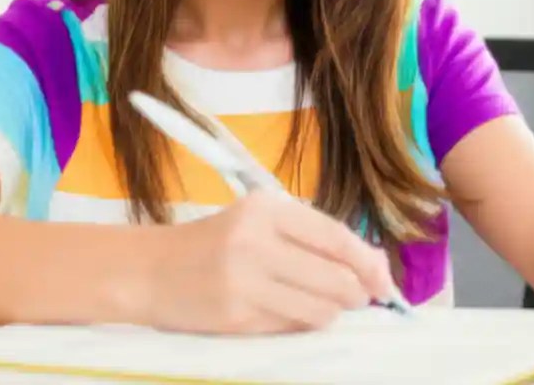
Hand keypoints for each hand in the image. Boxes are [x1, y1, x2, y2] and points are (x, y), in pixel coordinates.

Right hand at [142, 190, 395, 333]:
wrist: (149, 270)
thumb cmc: (214, 243)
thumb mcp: (260, 223)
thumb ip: (314, 239)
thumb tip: (375, 262)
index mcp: (266, 208)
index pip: (336, 237)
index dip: (368, 263)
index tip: (384, 281)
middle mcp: (255, 240)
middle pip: (336, 278)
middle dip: (355, 294)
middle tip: (355, 298)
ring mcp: (244, 281)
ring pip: (320, 309)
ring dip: (330, 312)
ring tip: (317, 304)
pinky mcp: (235, 316)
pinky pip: (292, 326)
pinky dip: (300, 323)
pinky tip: (285, 311)